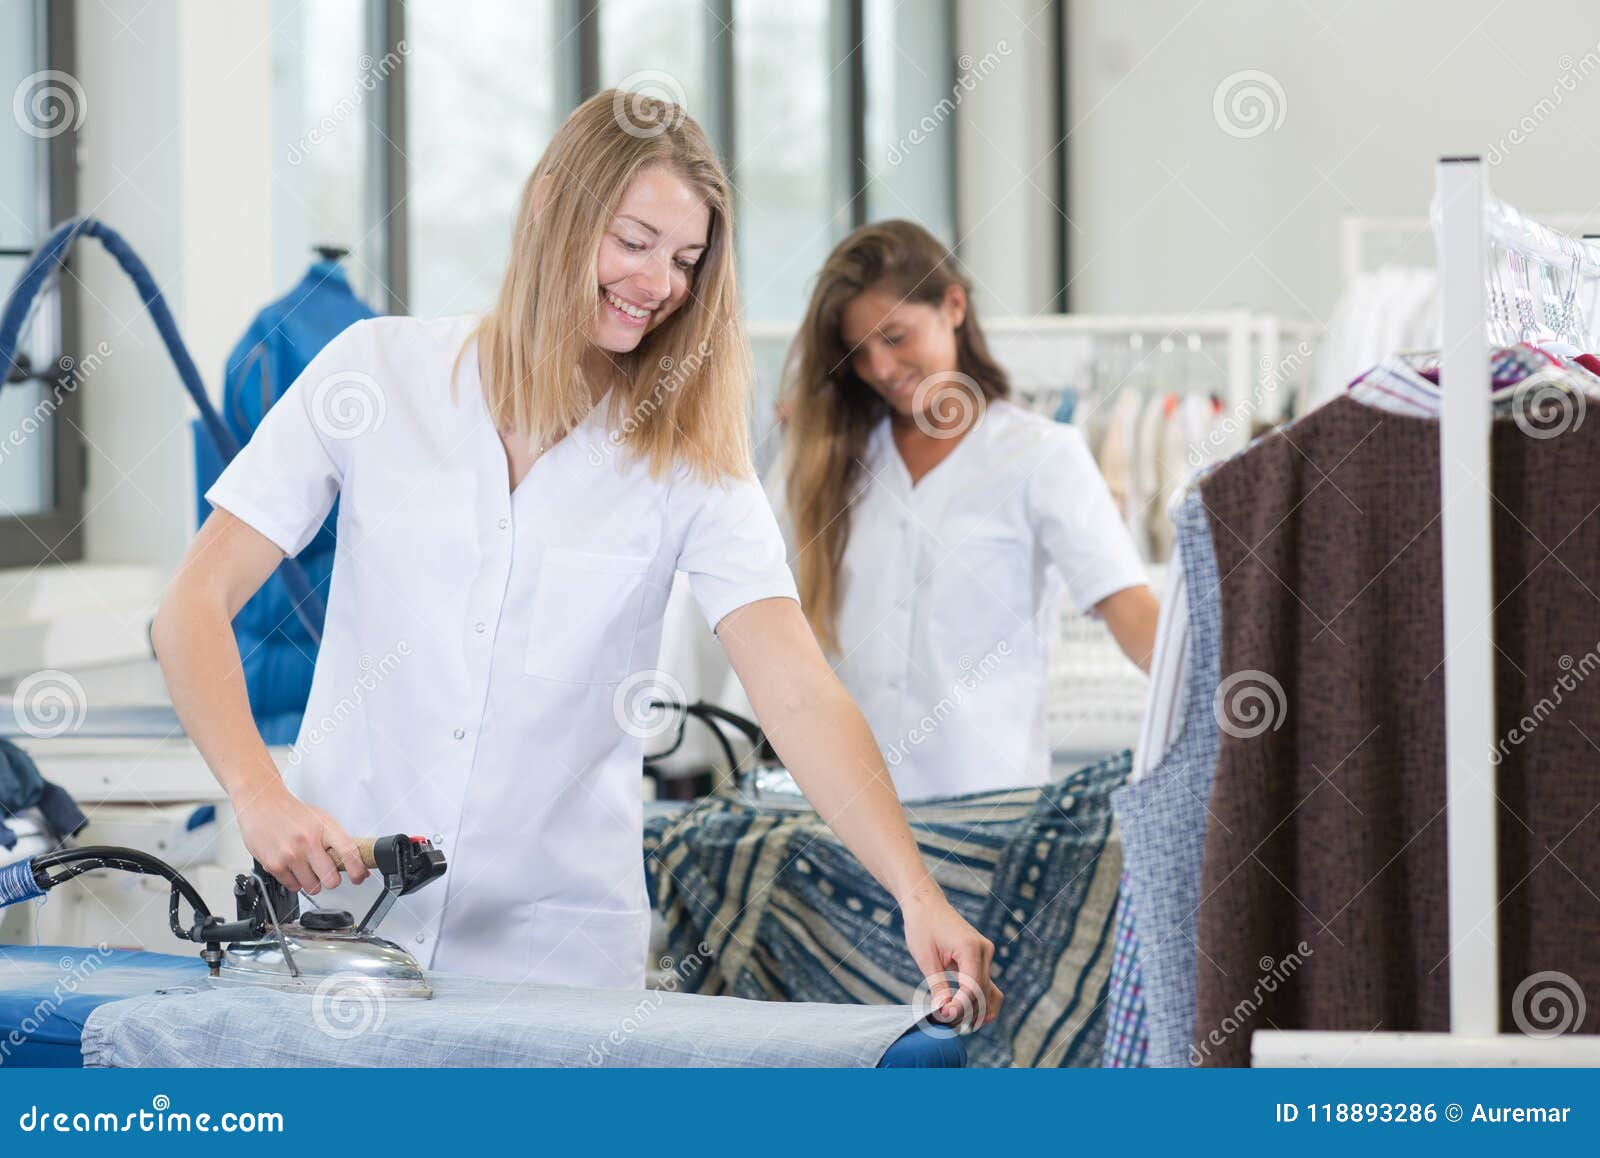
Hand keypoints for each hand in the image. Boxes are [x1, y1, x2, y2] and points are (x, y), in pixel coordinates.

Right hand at [232, 781, 369, 894]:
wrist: (261, 803)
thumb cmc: (291, 812)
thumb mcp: (321, 819)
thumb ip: (336, 839)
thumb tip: (354, 860)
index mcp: (324, 828)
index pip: (349, 852)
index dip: (358, 869)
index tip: (359, 877)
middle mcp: (308, 842)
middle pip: (331, 879)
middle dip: (332, 880)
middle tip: (328, 874)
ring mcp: (291, 855)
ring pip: (313, 887)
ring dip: (313, 883)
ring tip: (308, 870)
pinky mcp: (274, 865)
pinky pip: (293, 886)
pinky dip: (295, 882)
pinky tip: (293, 868)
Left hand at [900, 888, 1002, 1029]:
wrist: (925, 903)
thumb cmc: (922, 926)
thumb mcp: (926, 958)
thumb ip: (938, 986)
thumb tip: (945, 1012)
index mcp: (971, 948)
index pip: (973, 988)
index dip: (961, 1008)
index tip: (944, 1018)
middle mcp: (984, 950)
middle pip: (983, 993)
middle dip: (967, 1012)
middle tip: (947, 1025)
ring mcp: (986, 953)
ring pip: (989, 991)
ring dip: (977, 1010)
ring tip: (959, 1025)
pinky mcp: (982, 957)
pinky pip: (985, 983)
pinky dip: (977, 1000)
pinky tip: (967, 1015)